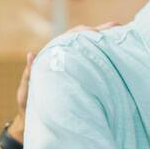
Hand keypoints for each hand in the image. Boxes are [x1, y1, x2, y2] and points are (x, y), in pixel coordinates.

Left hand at [12, 23, 120, 141]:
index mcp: (54, 58)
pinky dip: (106, 60)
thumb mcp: (27, 91)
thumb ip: (30, 74)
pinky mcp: (83, 81)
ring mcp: (76, 71)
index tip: (96, 30)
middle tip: (116, 27)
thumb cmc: (29, 106)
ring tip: (121, 36)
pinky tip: (118, 54)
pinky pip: (95, 68)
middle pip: (84, 41)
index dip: (83, 32)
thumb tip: (31, 54)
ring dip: (105, 42)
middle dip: (100, 33)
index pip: (69, 39)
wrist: (35, 121)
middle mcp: (66, 60)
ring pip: (91, 52)